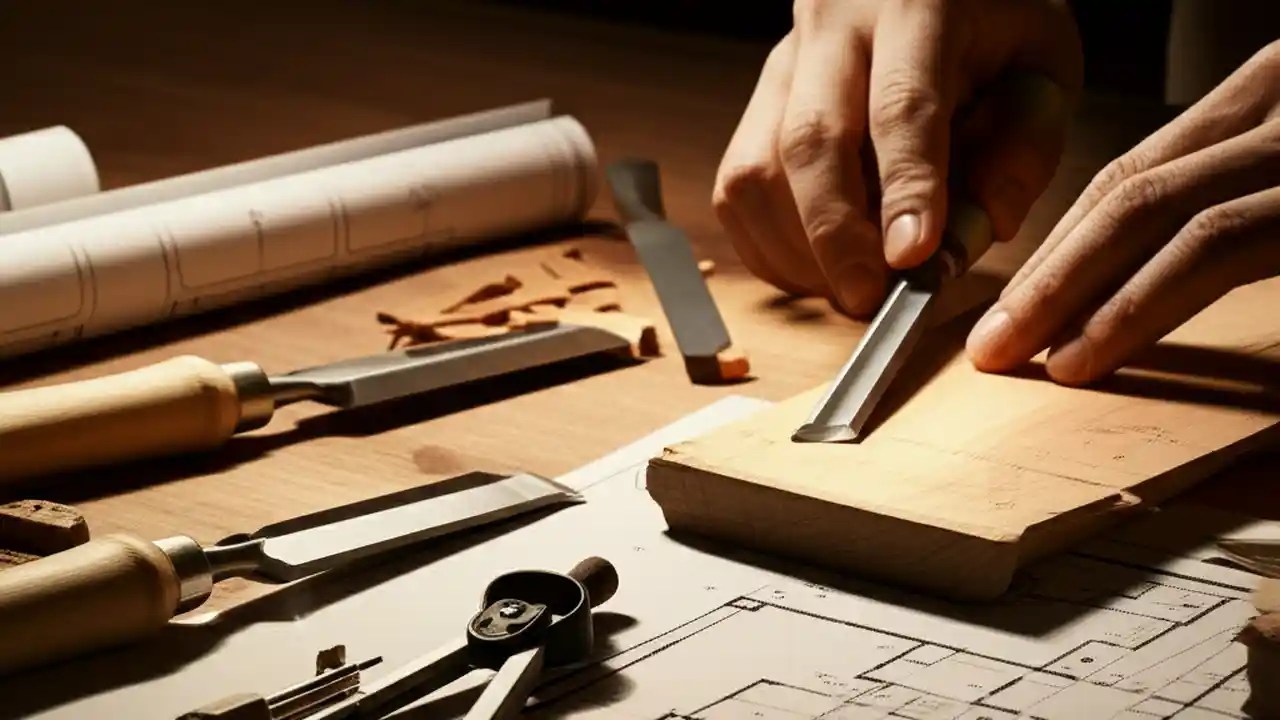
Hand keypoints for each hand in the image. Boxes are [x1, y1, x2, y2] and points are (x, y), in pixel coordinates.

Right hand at [712, 0, 1081, 315]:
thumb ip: (1026, 145)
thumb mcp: (1042, 65)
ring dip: (800, 250)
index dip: (906, 187)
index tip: (913, 258)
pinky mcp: (753, 106)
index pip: (901, 105)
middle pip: (808, 140)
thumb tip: (979, 228)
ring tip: (853, 283)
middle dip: (835, 234)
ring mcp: (781, 67)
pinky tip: (821, 265)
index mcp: (916, 6)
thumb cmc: (993, 29)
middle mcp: (831, 28)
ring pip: (755, 173)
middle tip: (868, 298)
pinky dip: (773, 248)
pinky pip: (737, 194)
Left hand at [967, 41, 1279, 385]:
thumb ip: (1222, 222)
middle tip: (985, 346)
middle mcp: (1273, 113)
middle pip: (1125, 191)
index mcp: (1261, 108)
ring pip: (1151, 211)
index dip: (1058, 249)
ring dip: (1067, 291)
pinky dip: (1137, 302)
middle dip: (1044, 275)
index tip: (1007, 310)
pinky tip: (1083, 353)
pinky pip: (1210, 244)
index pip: (1131, 176)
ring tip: (1012, 354)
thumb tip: (1120, 292)